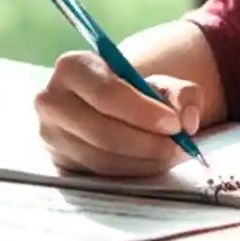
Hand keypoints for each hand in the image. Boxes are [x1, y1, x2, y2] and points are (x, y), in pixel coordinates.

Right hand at [35, 51, 203, 176]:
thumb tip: (188, 120)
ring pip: (102, 156)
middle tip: (178, 145)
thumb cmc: (133, 90)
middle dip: (146, 142)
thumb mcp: (160, 81)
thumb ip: (183, 93)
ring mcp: (51, 135)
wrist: (104, 105)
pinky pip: (99, 173)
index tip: (174, 124)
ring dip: (142, 160)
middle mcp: (52, 101)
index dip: (142, 111)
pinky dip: (132, 170)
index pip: (106, 93)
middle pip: (101, 130)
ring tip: (171, 153)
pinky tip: (152, 161)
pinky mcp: (59, 161)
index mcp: (72, 67)